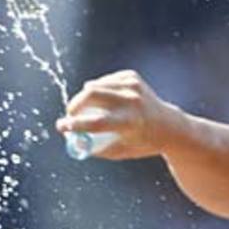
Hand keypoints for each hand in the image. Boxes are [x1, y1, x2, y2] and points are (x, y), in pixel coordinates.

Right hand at [55, 70, 185, 160]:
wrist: (168, 125)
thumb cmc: (139, 142)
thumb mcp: (117, 151)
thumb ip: (94, 147)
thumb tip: (71, 138)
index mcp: (130, 122)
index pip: (96, 122)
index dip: (74, 124)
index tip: (61, 127)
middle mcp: (132, 101)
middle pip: (91, 94)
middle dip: (74, 105)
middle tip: (69, 115)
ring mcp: (133, 86)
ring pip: (93, 86)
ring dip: (83, 99)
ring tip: (86, 109)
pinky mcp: (131, 77)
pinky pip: (103, 81)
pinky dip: (96, 90)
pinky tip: (104, 100)